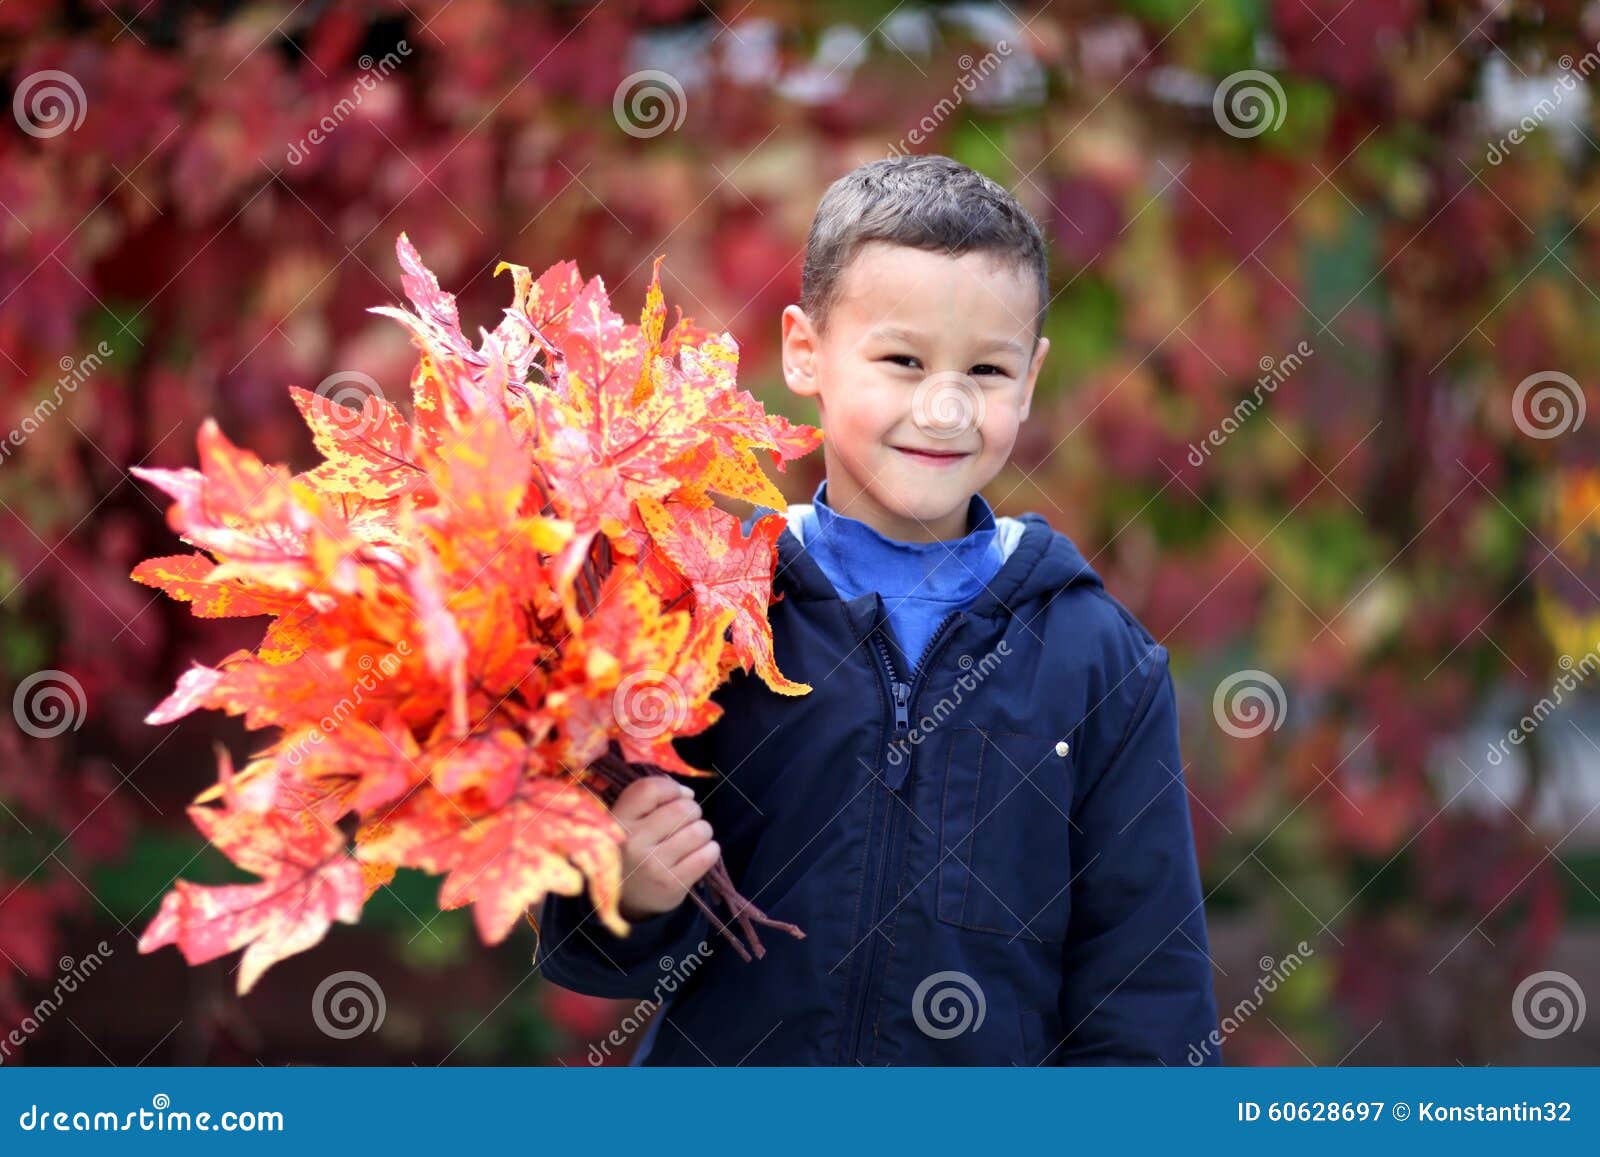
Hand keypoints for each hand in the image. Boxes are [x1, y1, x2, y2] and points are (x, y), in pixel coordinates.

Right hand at [613, 776, 719, 921]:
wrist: (622, 900)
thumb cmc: (629, 850)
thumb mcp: (624, 822)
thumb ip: (649, 800)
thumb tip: (687, 793)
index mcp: (617, 821)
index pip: (651, 789)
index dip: (671, 788)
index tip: (674, 797)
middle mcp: (632, 842)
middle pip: (683, 808)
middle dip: (692, 811)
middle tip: (685, 822)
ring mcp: (652, 865)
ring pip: (700, 830)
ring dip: (702, 831)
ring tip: (692, 839)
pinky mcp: (671, 885)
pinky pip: (707, 855)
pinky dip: (710, 850)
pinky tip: (699, 854)